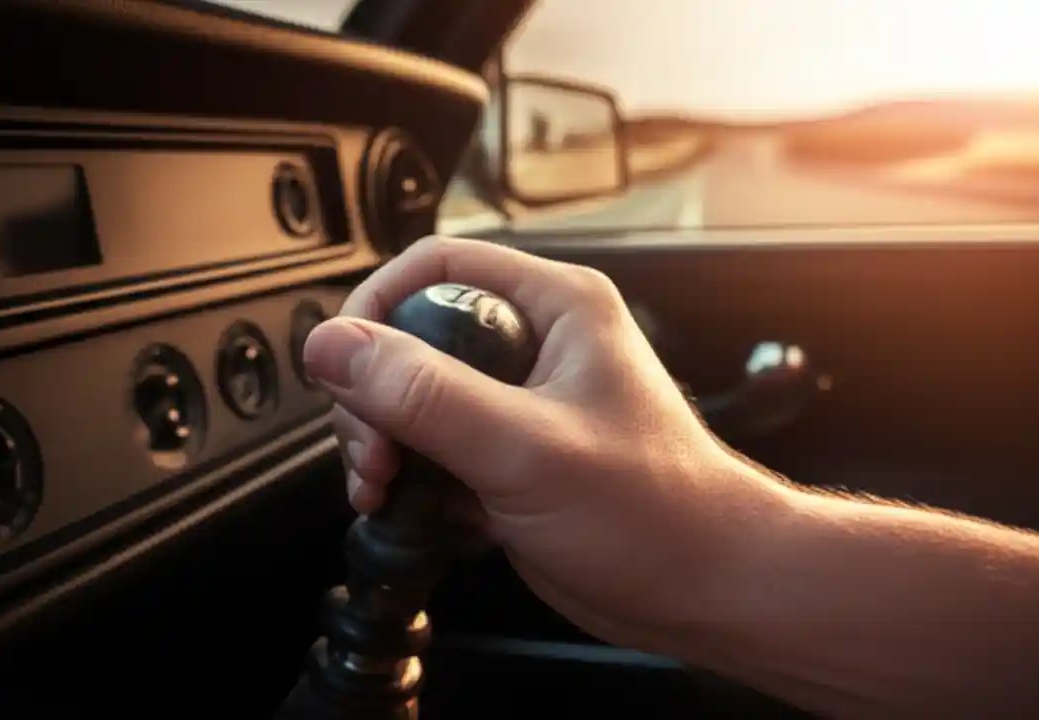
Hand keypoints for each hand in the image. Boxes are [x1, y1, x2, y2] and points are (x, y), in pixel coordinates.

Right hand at [301, 236, 784, 654]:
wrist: (704, 591)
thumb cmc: (655, 512)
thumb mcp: (526, 447)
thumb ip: (425, 393)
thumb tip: (334, 345)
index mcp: (555, 308)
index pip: (435, 268)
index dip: (374, 308)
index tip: (340, 366)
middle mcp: (535, 346)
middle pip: (412, 339)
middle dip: (373, 397)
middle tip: (372, 455)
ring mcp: (521, 406)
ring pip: (416, 401)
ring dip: (386, 446)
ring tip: (388, 493)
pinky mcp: (511, 460)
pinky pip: (436, 452)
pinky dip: (416, 484)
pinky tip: (430, 519)